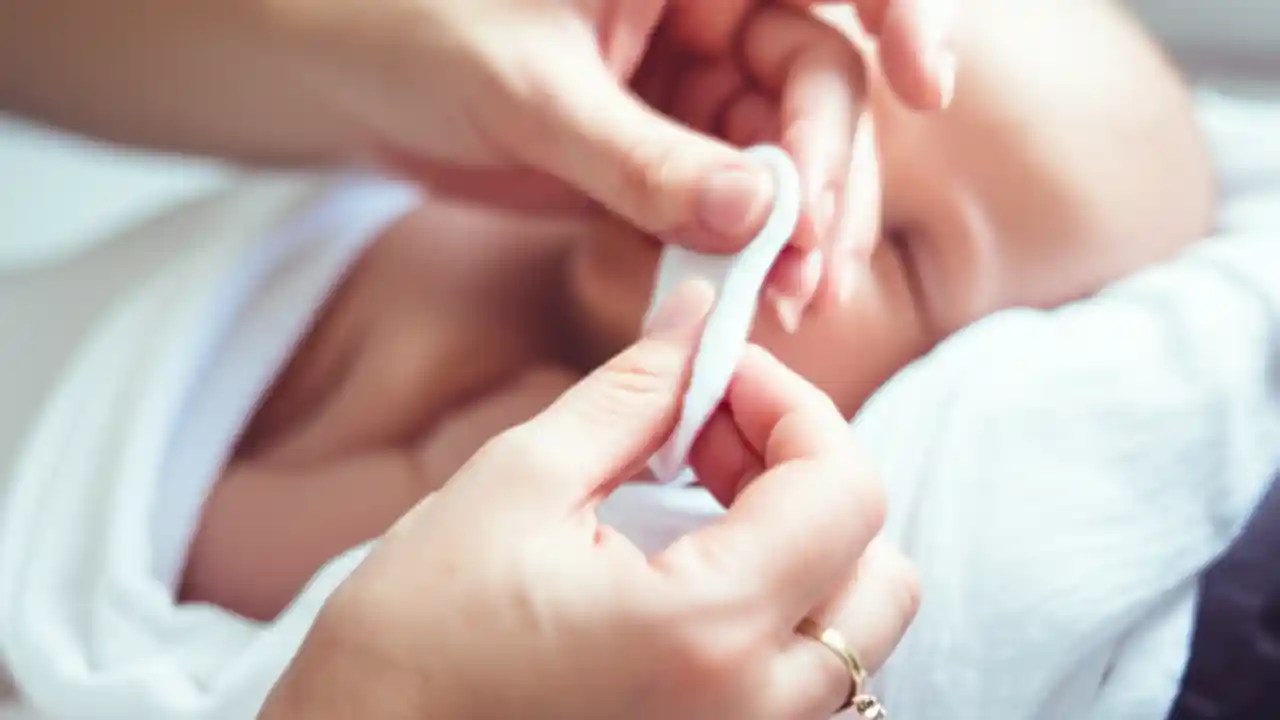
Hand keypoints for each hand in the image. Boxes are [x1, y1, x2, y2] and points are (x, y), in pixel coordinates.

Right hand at [260, 282, 918, 719]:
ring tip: (693, 505)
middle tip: (709, 441)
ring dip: (800, 545)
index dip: (793, 407)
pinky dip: (777, 611)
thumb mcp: (515, 489)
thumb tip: (695, 319)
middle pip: (879, 574)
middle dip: (809, 478)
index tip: (719, 377)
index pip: (844, 492)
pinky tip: (689, 577)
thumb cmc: (408, 647)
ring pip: (853, 636)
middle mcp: (754, 716)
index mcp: (707, 635)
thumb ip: (630, 395)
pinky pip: (803, 687)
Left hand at [286, 1, 954, 246]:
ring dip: (799, 227)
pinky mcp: (663, 148)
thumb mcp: (530, 91)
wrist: (344, 79)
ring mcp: (687, 82)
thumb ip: (642, 156)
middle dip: (827, 172)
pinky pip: (728, 198)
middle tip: (814, 260)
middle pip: (817, 80)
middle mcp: (703, 10)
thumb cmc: (412, 35)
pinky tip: (754, 296)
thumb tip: (758, 218)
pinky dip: (745, 249)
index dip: (902, 12)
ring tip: (794, 301)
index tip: (928, 86)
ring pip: (783, 151)